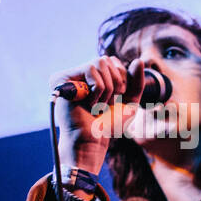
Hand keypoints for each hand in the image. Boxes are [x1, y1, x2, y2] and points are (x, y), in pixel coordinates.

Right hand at [49, 55, 146, 174]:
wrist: (93, 141)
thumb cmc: (108, 124)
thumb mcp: (129, 101)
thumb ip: (136, 81)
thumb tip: (139, 60)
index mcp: (91, 76)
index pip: (113, 60)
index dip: (121, 79)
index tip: (113, 99)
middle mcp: (78, 73)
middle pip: (107, 60)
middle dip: (114, 84)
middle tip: (104, 104)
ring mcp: (68, 75)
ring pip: (99, 64)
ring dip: (106, 90)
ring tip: (96, 105)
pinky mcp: (61, 78)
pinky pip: (91, 70)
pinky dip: (97, 90)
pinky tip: (87, 104)